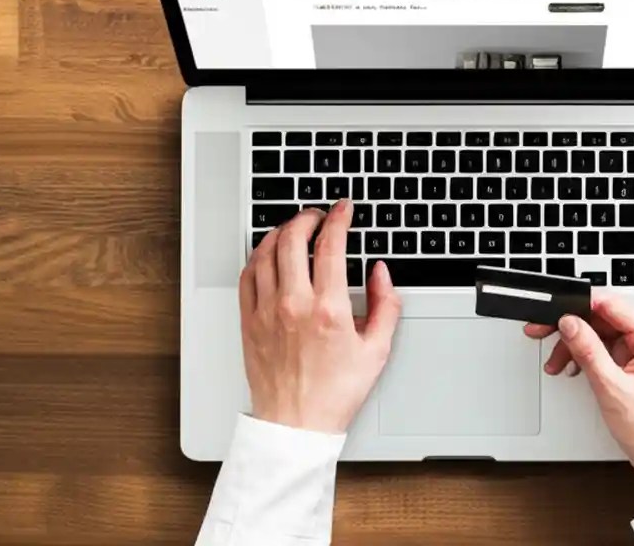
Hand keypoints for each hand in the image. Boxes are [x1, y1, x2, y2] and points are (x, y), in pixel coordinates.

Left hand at [240, 199, 401, 432]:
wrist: (297, 424)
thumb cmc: (335, 394)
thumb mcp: (377, 350)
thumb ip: (385, 305)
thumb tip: (380, 273)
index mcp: (328, 310)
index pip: (331, 246)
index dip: (339, 218)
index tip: (344, 209)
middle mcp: (294, 305)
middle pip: (293, 239)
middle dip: (308, 217)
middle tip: (319, 215)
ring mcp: (267, 312)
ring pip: (265, 252)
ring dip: (280, 231)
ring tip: (294, 227)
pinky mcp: (249, 322)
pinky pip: (247, 275)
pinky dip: (258, 255)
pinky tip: (269, 253)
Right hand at [525, 295, 633, 501]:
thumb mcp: (611, 386)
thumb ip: (587, 350)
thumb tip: (569, 322)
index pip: (611, 305)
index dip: (579, 306)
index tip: (554, 313)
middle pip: (605, 319)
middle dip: (573, 330)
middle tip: (543, 334)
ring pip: (604, 334)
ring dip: (578, 346)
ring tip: (557, 363)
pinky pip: (610, 349)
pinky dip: (590, 357)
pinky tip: (575, 368)